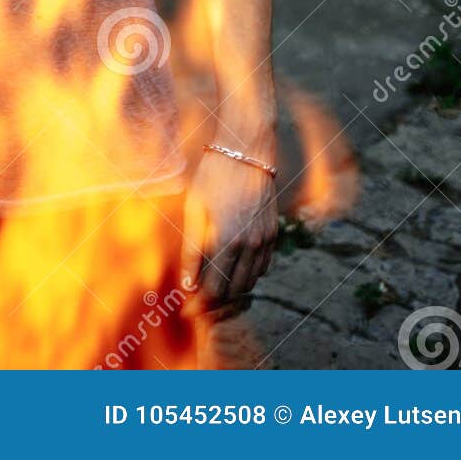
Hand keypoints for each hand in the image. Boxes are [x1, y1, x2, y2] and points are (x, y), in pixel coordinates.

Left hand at [178, 151, 277, 314]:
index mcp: (228, 240)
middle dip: (215, 301)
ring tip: (212, 285)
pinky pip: (262, 267)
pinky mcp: (272, 233)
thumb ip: (193, 248)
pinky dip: (247, 275)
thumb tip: (187, 284)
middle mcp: (251, 245)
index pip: (216, 290)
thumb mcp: (195, 208)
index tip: (187, 309)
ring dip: (232, 290)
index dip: (200, 304)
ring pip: (250, 282)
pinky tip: (232, 267)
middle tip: (196, 301)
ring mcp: (265, 240)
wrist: (246, 150)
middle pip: (234, 291)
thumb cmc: (214, 175)